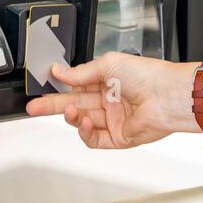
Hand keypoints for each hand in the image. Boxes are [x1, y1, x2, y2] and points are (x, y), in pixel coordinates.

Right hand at [25, 54, 197, 148]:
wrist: (167, 95)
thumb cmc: (147, 75)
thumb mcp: (108, 64)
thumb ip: (81, 72)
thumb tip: (59, 71)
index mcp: (107, 80)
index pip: (77, 85)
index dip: (59, 87)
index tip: (43, 85)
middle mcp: (110, 100)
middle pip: (75, 105)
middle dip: (53, 106)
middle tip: (34, 106)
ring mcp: (114, 119)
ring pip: (82, 122)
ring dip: (72, 117)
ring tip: (69, 111)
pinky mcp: (119, 137)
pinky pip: (95, 138)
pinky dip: (85, 132)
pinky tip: (84, 122)